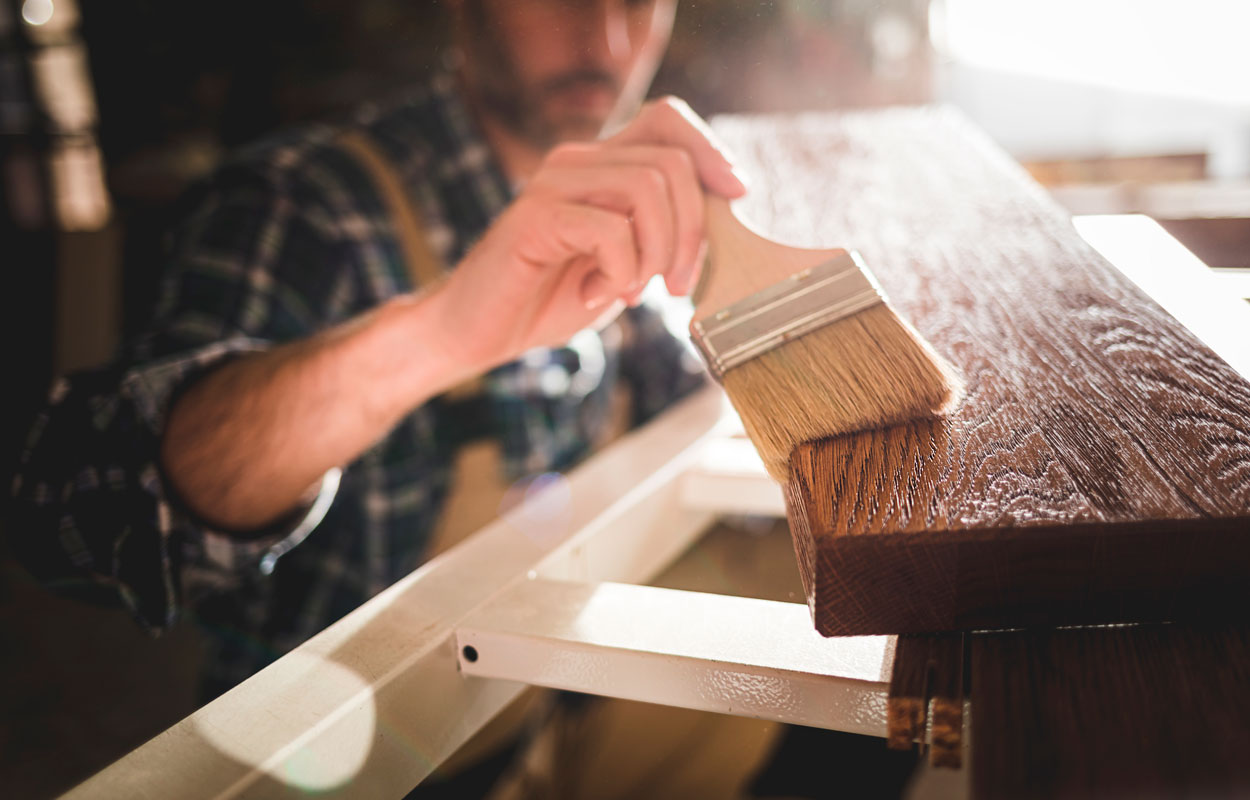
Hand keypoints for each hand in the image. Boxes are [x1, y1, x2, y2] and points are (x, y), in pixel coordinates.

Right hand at [426, 96, 747, 372]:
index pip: (668, 118)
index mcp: (601, 164)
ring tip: (633, 290)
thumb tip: (726, 216)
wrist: (479, 333)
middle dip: (693, 232)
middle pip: (672, 162)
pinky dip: (619, 272)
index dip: (711, 150)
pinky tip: (595, 293)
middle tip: (678, 285)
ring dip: (658, 253)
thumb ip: (662, 233)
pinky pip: (610, 231)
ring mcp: (553, 182)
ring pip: (648, 189)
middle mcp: (577, 160)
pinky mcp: (534, 216)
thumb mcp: (626, 263)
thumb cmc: (552, 299)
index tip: (737, 198)